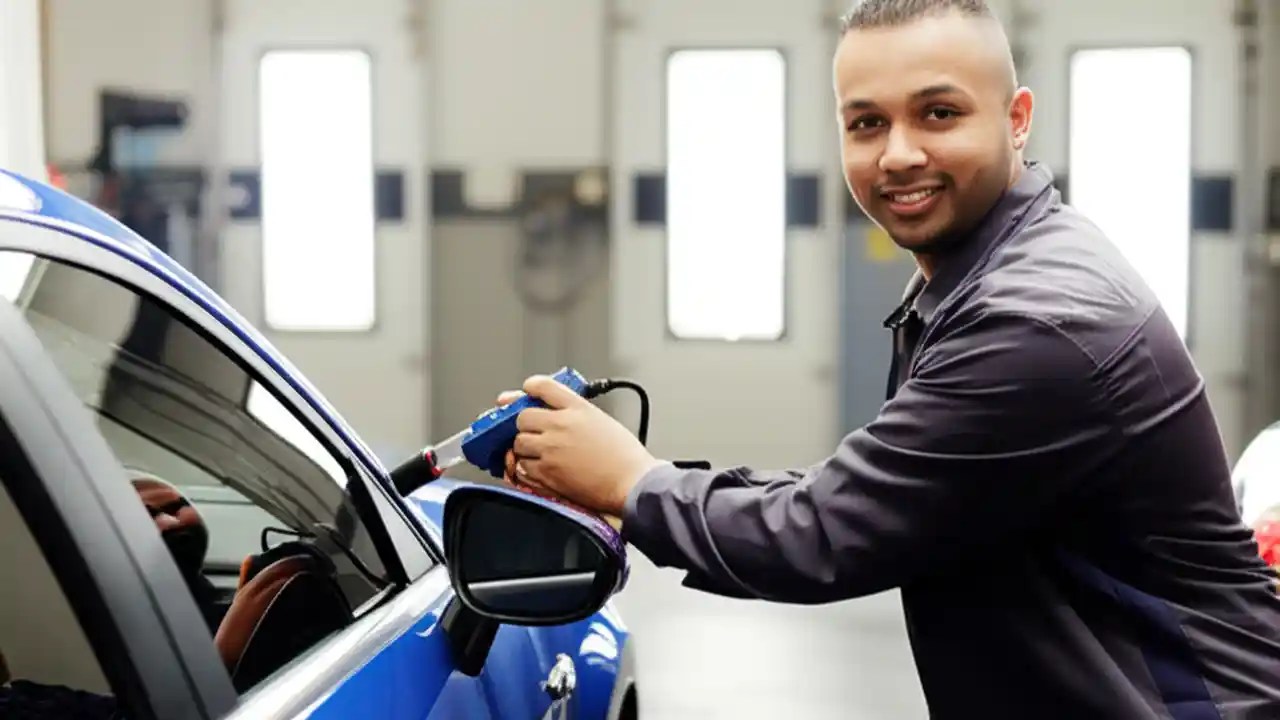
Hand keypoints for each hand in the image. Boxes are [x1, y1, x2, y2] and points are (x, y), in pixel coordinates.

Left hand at [494, 375, 663, 516]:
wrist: (632, 483)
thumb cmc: (625, 457)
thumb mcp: (603, 421)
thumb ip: (577, 414)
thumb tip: (557, 414)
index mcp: (578, 408)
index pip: (543, 386)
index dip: (531, 387)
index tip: (526, 391)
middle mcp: (561, 424)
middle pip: (523, 416)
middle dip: (526, 424)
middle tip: (533, 431)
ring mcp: (551, 448)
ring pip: (519, 442)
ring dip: (525, 447)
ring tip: (540, 454)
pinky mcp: (547, 472)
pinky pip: (522, 467)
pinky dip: (528, 468)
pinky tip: (540, 469)